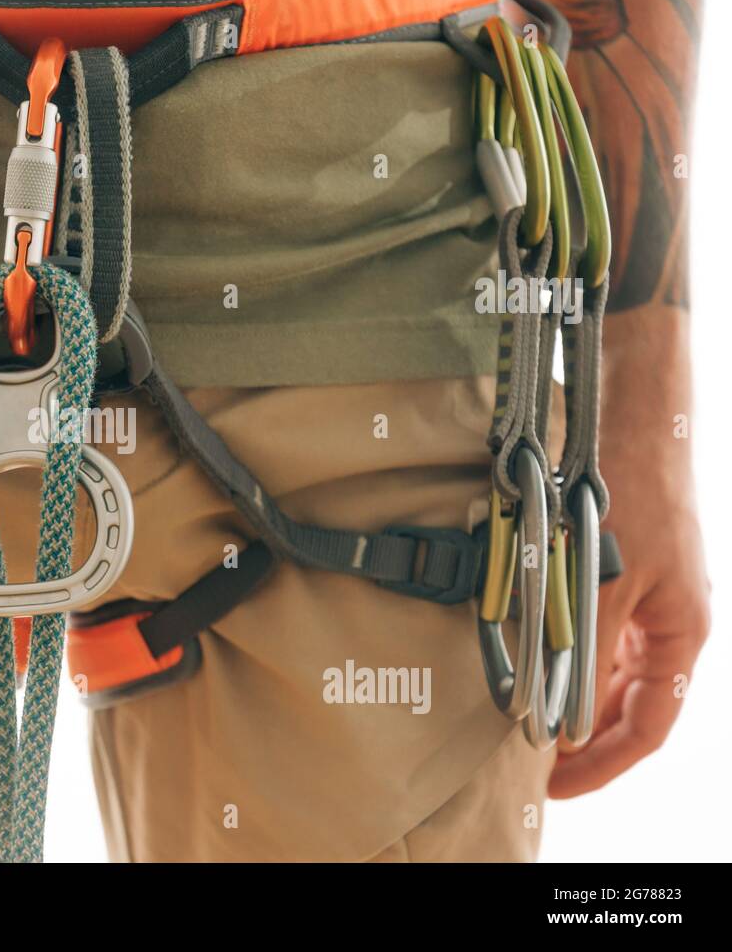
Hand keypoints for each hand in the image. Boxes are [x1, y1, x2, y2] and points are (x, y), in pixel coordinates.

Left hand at [549, 309, 710, 796]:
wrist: (635, 422)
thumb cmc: (633, 496)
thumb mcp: (604, 582)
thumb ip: (583, 651)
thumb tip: (561, 716)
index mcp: (681, 636)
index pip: (647, 727)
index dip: (603, 764)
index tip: (558, 787)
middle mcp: (667, 627)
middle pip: (627, 706)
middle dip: (583, 739)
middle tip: (531, 763)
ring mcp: (645, 603)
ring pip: (608, 674)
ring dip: (571, 699)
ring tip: (526, 722)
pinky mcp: (621, 578)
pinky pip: (594, 636)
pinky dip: (565, 658)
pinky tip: (532, 666)